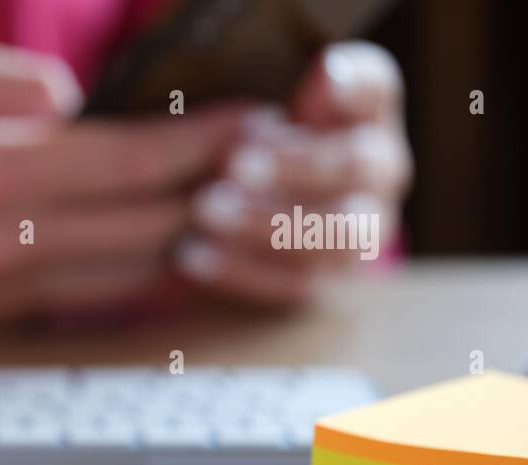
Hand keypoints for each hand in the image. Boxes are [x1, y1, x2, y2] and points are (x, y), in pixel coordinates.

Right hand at [0, 36, 247, 325]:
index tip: (252, 123)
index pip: (128, 164)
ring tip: (227, 205)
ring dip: (185, 240)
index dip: (201, 145)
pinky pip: (84, 299)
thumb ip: (10, 84)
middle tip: (262, 165)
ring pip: (125, 276)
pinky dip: (133, 272)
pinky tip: (159, 245)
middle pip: (144, 228)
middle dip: (216, 194)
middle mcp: (1, 247)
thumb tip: (80, 105)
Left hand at [175, 41, 412, 306]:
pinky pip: (293, 285)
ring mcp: (361, 235)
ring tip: (204, 210)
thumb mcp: (274, 116)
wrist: (264, 229)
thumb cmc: (267, 151)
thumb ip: (301, 97)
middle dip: (295, 165)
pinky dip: (240, 270)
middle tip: (233, 164)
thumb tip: (330, 71)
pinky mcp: (328, 286)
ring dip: (263, 222)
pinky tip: (192, 255)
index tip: (322, 76)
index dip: (356, 85)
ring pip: (332, 235)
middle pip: (357, 167)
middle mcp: (379, 176)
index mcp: (369, 119)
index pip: (377, 90)